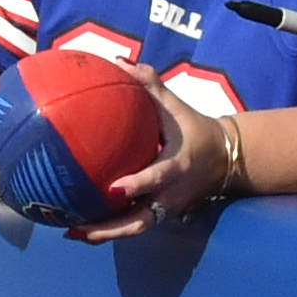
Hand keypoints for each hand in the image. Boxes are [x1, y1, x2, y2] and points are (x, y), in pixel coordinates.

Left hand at [65, 62, 226, 243]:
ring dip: (105, 234)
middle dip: (110, 228)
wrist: (224, 158)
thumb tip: (119, 61)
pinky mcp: (162, 215)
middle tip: (77, 226)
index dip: (138, 184)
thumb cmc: (194, 127)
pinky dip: (111, 230)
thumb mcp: (176, 105)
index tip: (114, 188)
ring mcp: (167, 209)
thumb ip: (149, 83)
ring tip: (72, 232)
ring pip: (135, 229)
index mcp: (177, 165)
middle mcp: (171, 194)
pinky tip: (84, 228)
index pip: (157, 177)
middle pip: (140, 220)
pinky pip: (135, 226)